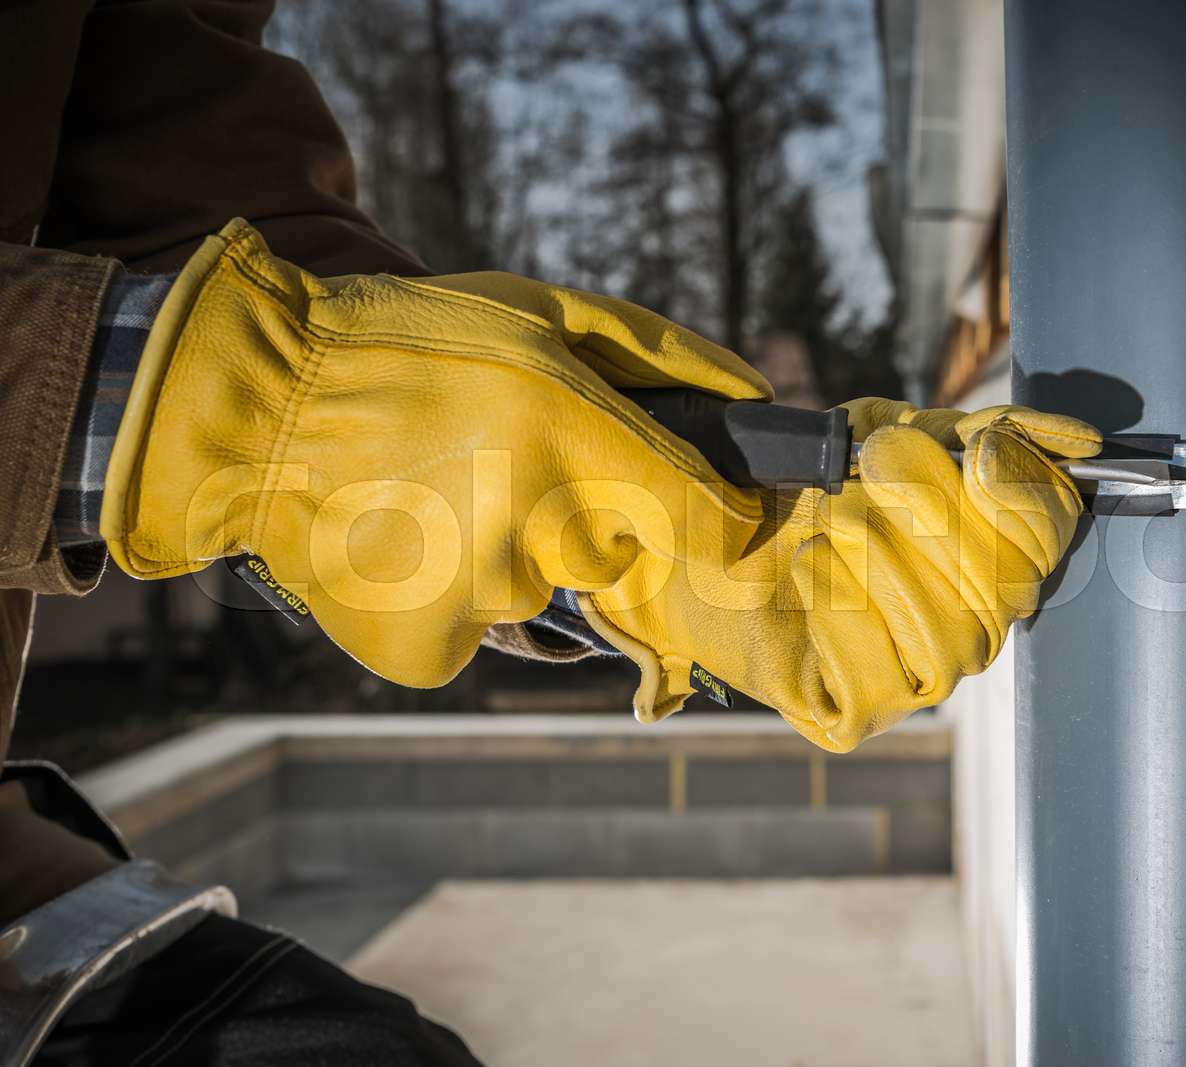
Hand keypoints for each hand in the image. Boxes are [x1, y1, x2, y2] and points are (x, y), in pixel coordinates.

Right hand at [101, 219, 771, 686]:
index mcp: (567, 437)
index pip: (705, 521)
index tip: (710, 513)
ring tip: (436, 499)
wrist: (259, 406)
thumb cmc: (412, 342)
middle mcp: (532, 529)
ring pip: (537, 595)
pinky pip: (474, 636)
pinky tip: (404, 545)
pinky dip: (449, 604)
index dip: (721, 522)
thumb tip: (759, 398)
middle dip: (584, 523)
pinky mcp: (426, 649)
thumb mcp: (540, 309)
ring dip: (504, 558)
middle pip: (618, 558)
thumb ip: (660, 353)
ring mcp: (476, 599)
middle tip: (508, 471)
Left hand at [579, 396, 1100, 750]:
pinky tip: (808, 572)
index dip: (1024, 498)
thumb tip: (1078, 443)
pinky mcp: (858, 714)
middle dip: (931, 512)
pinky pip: (878, 674)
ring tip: (830, 518)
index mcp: (995, 557)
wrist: (712, 534)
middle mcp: (974, 626)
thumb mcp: (891, 435)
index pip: (1051, 539)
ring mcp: (920, 678)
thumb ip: (978, 432)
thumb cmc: (812, 485)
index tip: (977, 454)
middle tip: (870, 470)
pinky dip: (837, 609)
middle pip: (1002, 584)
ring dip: (880, 557)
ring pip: (948, 633)